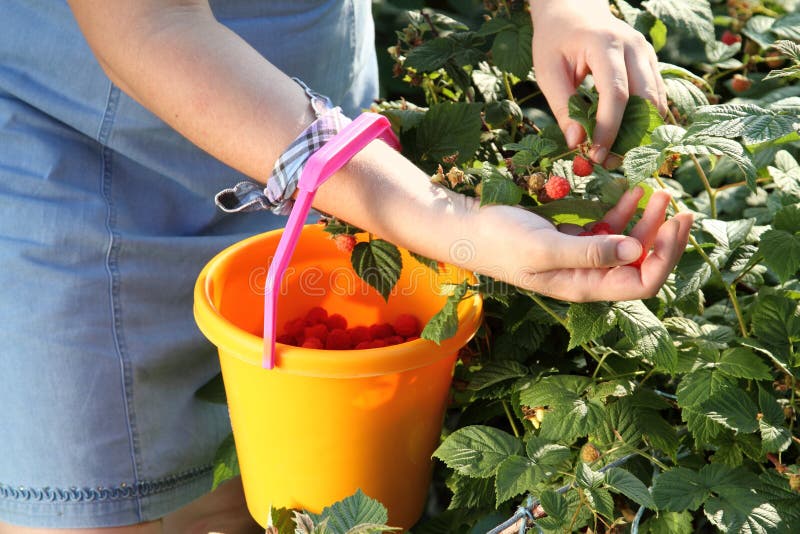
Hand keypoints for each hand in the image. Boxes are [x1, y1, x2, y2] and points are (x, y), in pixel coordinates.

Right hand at [465, 188, 691, 301]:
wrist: (468, 228)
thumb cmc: (501, 240)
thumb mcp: (545, 247)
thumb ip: (590, 251)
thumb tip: (635, 250)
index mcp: (584, 286)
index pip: (641, 282)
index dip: (665, 256)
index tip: (676, 222)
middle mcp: (587, 277)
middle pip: (640, 263)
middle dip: (661, 236)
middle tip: (675, 203)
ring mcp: (580, 259)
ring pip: (626, 245)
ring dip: (645, 221)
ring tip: (655, 190)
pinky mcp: (571, 241)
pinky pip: (607, 230)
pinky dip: (622, 213)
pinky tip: (630, 193)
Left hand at [529, 0, 666, 166]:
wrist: (573, 10)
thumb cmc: (556, 41)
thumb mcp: (548, 71)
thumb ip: (562, 106)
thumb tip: (576, 143)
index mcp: (605, 44)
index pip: (616, 92)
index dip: (609, 127)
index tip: (595, 154)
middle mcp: (634, 47)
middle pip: (645, 98)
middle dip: (630, 136)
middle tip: (609, 162)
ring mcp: (647, 54)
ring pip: (656, 100)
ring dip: (640, 133)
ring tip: (616, 157)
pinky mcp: (650, 63)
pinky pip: (655, 97)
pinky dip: (644, 122)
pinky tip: (626, 141)